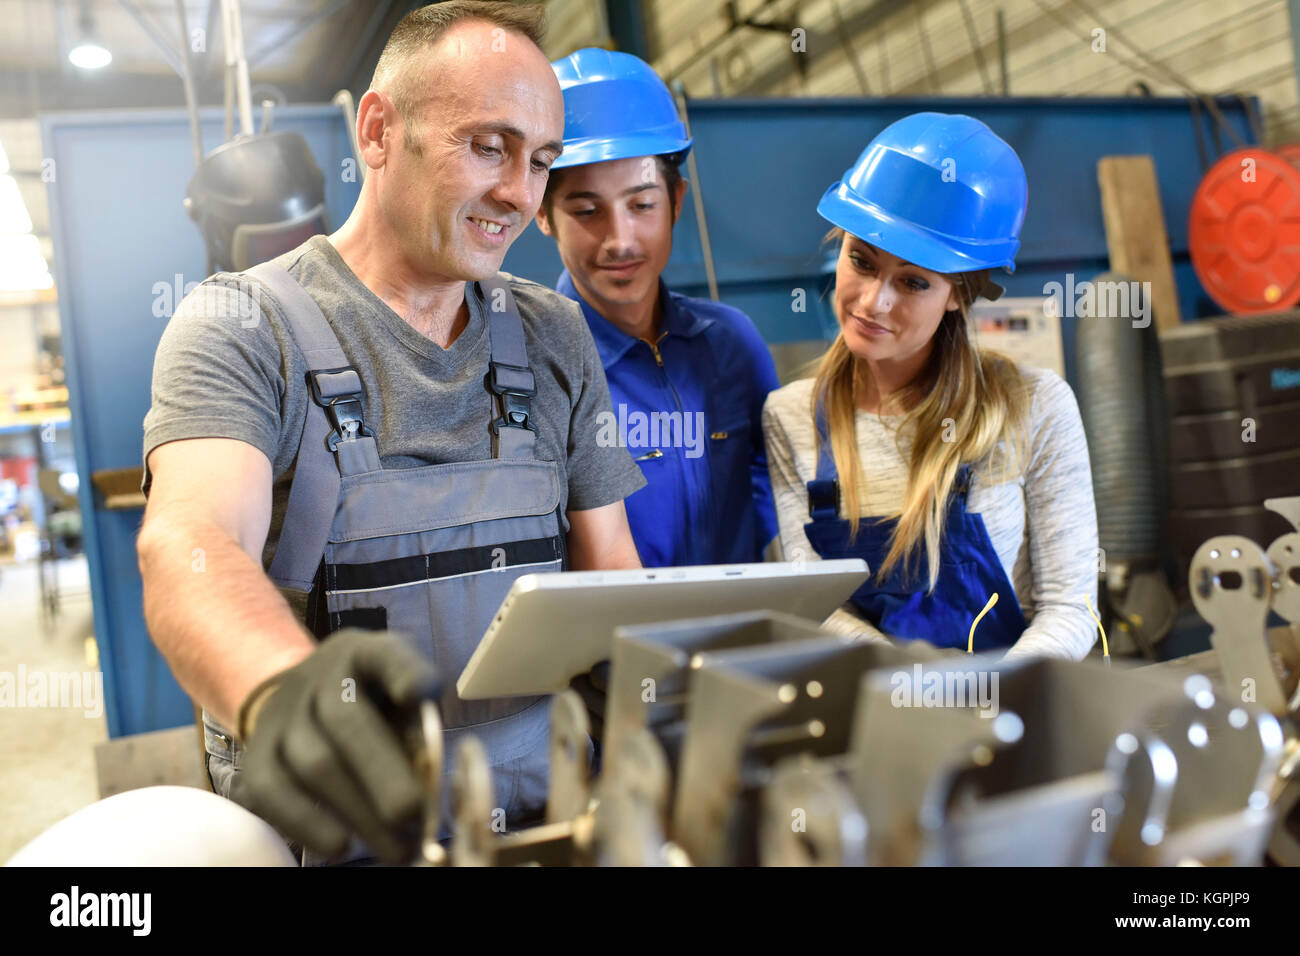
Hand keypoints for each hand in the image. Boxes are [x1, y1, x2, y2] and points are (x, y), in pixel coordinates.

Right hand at [229, 628, 439, 863]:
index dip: (404, 672)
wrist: (300, 698)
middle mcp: (320, 677)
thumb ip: (416, 727)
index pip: (385, 655)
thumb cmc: (372, 702)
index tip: (424, 692)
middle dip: (383, 774)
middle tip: (413, 817)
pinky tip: (341, 848)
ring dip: (358, 813)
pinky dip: (307, 825)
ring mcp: (282, 715)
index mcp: (366, 654)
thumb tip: (431, 787)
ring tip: (396, 849)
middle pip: (346, 721)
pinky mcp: (255, 754)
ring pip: (314, 764)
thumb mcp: (398, 696)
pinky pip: (272, 791)